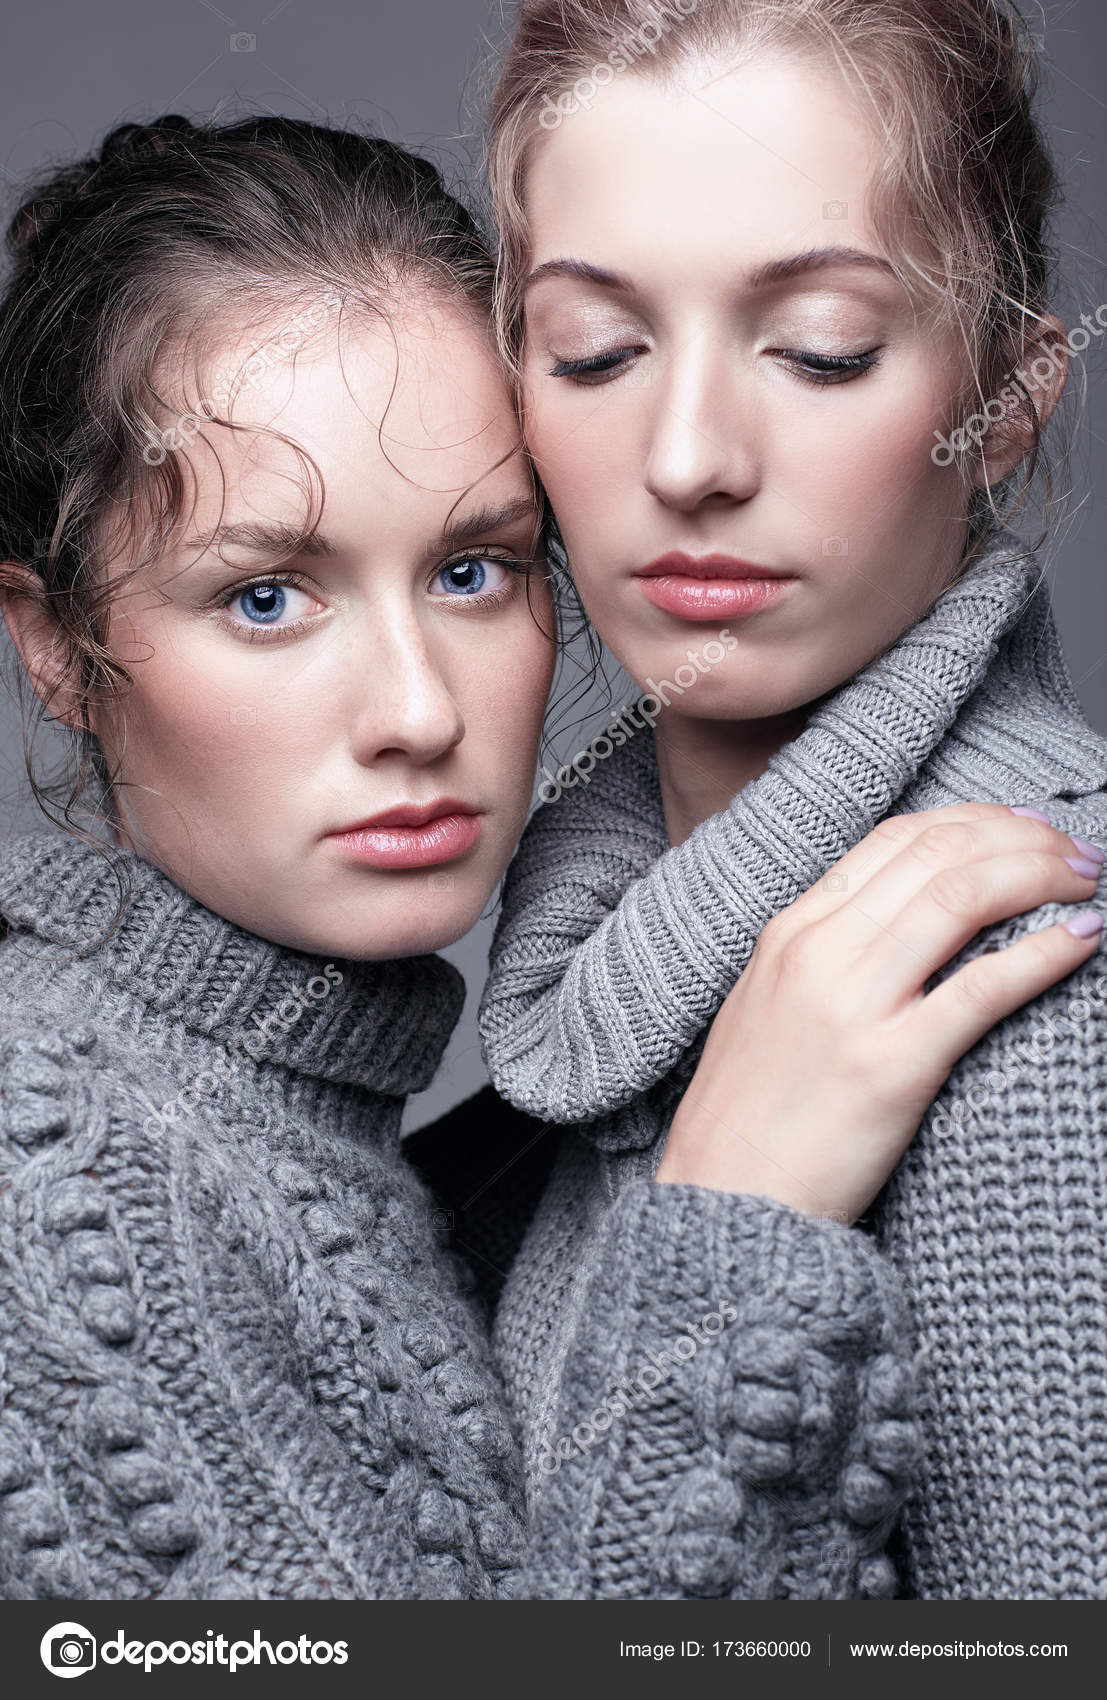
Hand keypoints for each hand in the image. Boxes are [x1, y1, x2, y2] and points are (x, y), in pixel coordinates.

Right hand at [655, 802, 1103, 1222]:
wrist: (723, 1202)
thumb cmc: (751, 1117)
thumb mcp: (769, 1006)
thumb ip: (827, 955)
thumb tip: (905, 922)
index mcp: (791, 933)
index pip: (896, 839)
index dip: (975, 821)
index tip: (1024, 828)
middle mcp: (819, 953)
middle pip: (938, 855)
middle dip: (1022, 838)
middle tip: (1075, 851)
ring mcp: (853, 1006)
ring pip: (961, 898)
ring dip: (1040, 875)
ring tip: (1085, 880)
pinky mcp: (891, 1067)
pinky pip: (982, 988)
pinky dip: (1043, 953)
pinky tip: (1082, 938)